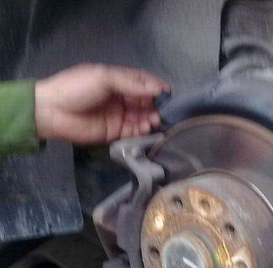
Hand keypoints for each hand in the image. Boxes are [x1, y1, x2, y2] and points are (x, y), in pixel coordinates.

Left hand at [35, 64, 170, 144]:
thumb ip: (131, 83)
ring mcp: (119, 116)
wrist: (51, 111)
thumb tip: (158, 89)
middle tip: (159, 112)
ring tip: (152, 121)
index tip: (168, 94)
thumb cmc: (76, 88)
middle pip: (146, 102)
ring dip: (150, 119)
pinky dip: (142, 131)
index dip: (156, 87)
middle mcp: (121, 98)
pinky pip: (134, 132)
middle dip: (155, 106)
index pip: (143, 83)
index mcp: (118, 81)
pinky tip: (144, 129)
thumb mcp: (104, 77)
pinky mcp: (115, 133)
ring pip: (142, 117)